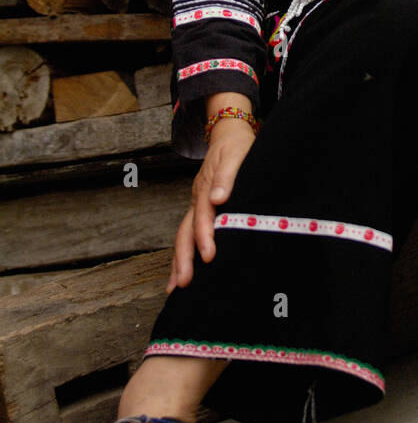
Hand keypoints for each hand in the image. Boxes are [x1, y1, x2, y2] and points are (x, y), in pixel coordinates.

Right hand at [166, 119, 256, 291]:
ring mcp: (197, 206)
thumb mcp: (236, 154)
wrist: (229, 134)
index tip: (209, 256)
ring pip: (183, 236)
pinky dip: (185, 254)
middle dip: (183, 258)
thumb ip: (227, 176)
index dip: (205, 236)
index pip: (203, 217)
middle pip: (184, 232)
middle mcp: (197, 200)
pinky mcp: (201, 210)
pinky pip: (189, 234)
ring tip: (175, 287)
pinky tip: (183, 272)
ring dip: (179, 261)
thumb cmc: (237, 146)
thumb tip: (217, 198)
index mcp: (205, 189)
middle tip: (183, 283)